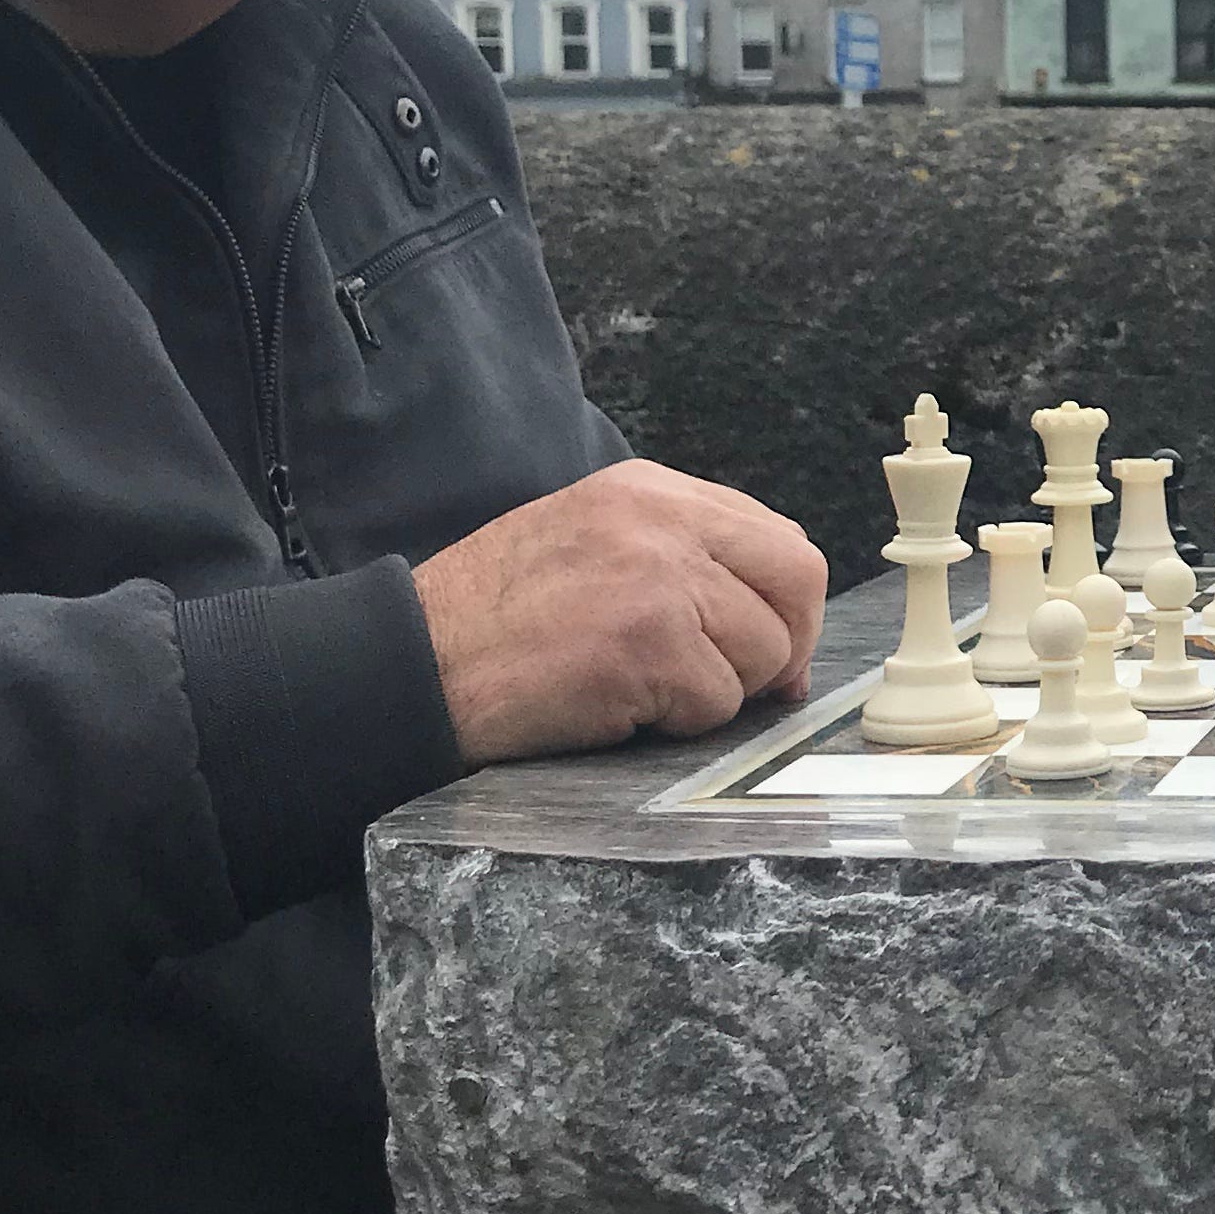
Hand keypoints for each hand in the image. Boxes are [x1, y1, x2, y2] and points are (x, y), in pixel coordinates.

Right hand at [414, 460, 826, 765]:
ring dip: (718, 691)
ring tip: (645, 688)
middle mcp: (663, 522)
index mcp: (650, 491)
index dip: (784, 602)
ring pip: (766, 652)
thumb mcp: (592, 546)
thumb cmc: (496, 618)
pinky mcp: (651, 646)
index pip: (776, 536)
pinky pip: (718, 702)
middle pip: (798, 579)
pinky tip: (620, 706)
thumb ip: (683, 563)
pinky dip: (679, 722)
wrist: (416, 660)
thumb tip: (781, 635)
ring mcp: (660, 580)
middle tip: (746, 684)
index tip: (767, 646)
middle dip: (786, 644)